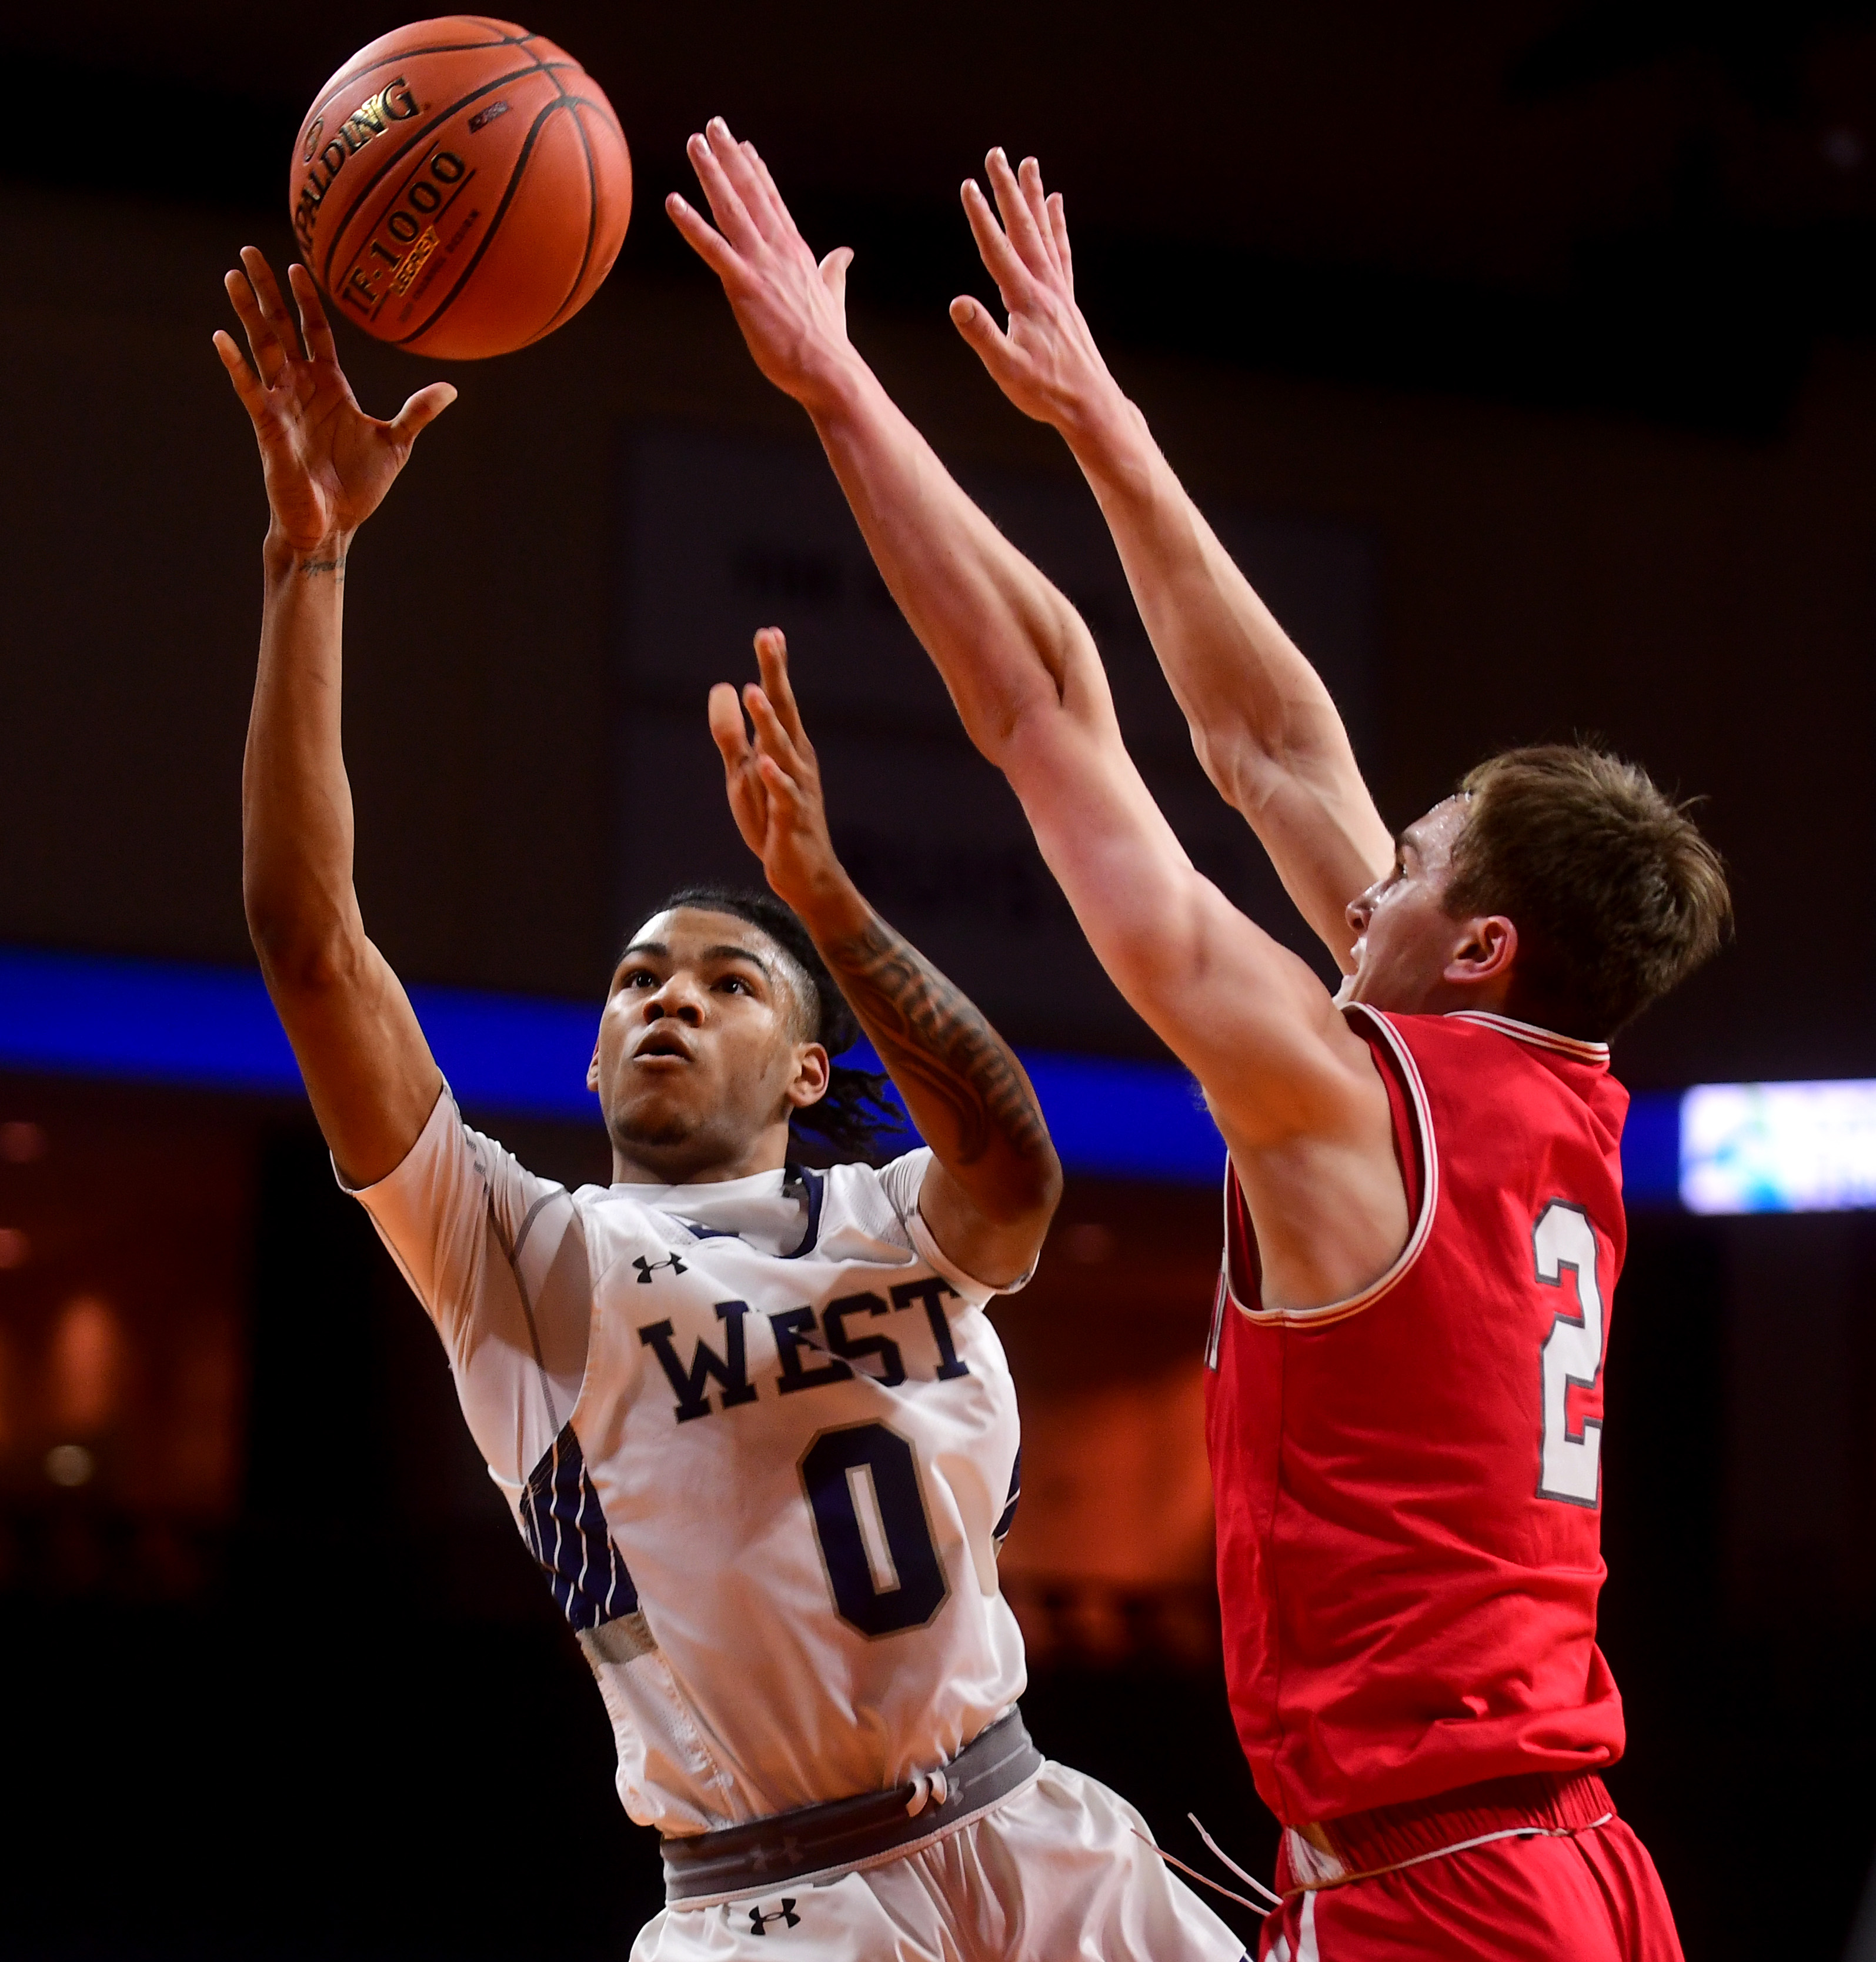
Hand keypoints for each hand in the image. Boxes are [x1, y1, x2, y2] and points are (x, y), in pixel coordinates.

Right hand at [213, 249, 455, 554]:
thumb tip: (451, 389)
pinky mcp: (268, 426)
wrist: (332, 526)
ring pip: (260, 347)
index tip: (298, 265)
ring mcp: (282, 404)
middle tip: (249, 250)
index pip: (315, 332)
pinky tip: (220, 337)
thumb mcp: (396, 444)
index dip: (307, 301)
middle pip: (280, 327)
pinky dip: (235, 364)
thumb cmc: (358, 488)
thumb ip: (417, 412)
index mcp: (330, 386)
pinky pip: (249, 389)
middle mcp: (301, 387)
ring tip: (231, 275)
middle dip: (267, 290)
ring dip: (246, 311)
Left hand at [667, 118, 859, 411]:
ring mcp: (761, 265)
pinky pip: (712, 248)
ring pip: (730, 209)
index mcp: (796, 252)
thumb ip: (834, 271)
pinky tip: (673, 201)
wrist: (828, 370)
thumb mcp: (833, 297)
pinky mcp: (744, 286)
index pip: (772, 202)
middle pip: (749, 193)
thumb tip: (846, 253)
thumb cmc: (828, 342)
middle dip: (730, 157)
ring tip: (694, 143)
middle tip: (713, 125)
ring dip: (711, 174)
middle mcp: (778, 250)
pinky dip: (691, 224)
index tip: (743, 146)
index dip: (755, 171)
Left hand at [709, 628, 852, 918]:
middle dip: (775, 675)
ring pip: (782, 749)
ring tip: (754, 691)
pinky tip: (764, 763)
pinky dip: (776, 780)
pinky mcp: (791, 820)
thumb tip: (721, 687)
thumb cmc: (774, 819)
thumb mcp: (743, 772)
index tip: (769, 631)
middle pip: (784, 711)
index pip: (779, 700)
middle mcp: (796, 761)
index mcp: (786, 747)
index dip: (773, 667)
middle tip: (768, 639)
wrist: (804, 874)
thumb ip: (731, 732)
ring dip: (768, 720)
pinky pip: (784, 796)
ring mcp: (796, 789)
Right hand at [951, 151, 1123, 436]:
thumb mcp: (1006, 369)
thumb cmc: (1046, 391)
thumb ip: (982, 335)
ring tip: (1029, 164)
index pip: (998, 249)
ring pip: (1043, 233)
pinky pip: (1061, 252)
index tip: (967, 184)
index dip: (981, 216)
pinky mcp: (1067, 301)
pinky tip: (1055, 205)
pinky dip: (1056, 225)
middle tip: (996, 154)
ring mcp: (1059, 291)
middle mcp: (1046, 287)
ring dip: (1033, 198)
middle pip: (1023, 228)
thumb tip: (958, 304)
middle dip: (1008, 190)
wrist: (1090, 405)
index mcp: (1026, 300)